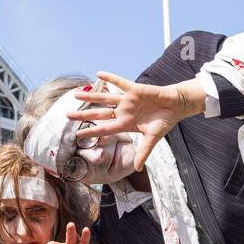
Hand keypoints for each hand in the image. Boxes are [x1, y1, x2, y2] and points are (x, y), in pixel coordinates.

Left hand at [72, 72, 206, 170]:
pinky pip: (120, 82)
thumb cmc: (164, 122)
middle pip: (99, 114)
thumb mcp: (153, 139)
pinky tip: (98, 74)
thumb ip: (143, 152)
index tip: (77, 135)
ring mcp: (127, 100)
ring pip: (105, 98)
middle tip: (68, 115)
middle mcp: (123, 112)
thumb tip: (137, 169)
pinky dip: (110, 78)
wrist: (176, 106)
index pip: (104, 129)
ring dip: (91, 96)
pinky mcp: (134, 89)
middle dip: (84, 114)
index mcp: (125, 124)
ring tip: (76, 94)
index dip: (91, 132)